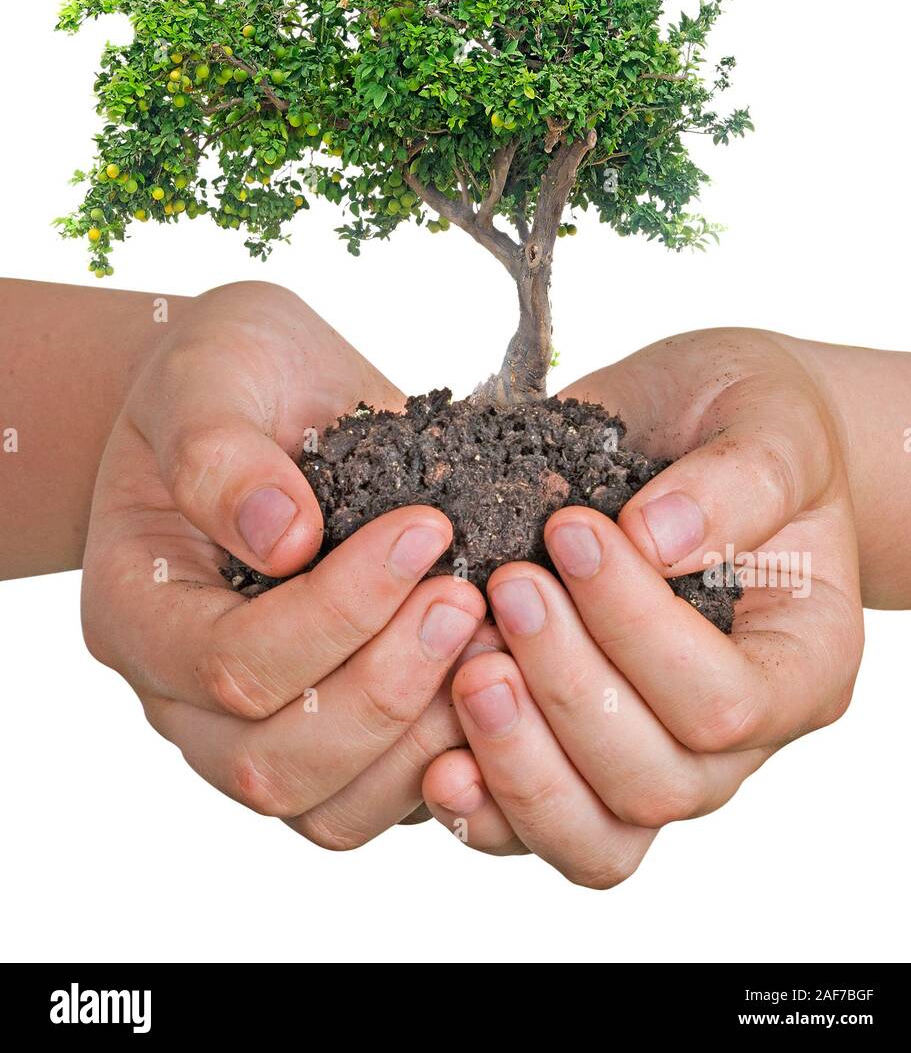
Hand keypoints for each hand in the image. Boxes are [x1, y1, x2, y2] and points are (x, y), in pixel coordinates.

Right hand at [82, 281, 485, 846]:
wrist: (264, 394)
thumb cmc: (229, 374)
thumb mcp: (211, 371)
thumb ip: (220, 450)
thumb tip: (284, 536)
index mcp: (136, 608)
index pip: (227, 662)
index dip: (336, 611)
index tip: (425, 529)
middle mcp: (182, 695)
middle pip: (272, 760)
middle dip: (387, 685)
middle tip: (470, 597)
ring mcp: (255, 728)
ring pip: (330, 808)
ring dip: (425, 736)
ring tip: (497, 640)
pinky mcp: (331, 740)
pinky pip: (383, 801)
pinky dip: (451, 761)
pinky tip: (505, 679)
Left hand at [421, 328, 864, 885]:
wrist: (694, 428)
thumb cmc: (743, 420)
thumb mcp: (766, 421)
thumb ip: (738, 480)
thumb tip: (655, 538)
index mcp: (802, 662)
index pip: (725, 699)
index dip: (637, 628)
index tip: (569, 530)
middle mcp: (737, 739)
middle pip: (654, 781)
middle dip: (566, 689)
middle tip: (506, 588)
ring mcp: (654, 758)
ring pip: (596, 836)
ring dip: (518, 761)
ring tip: (466, 668)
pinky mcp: (575, 759)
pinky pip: (533, 830)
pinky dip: (480, 810)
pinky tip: (434, 759)